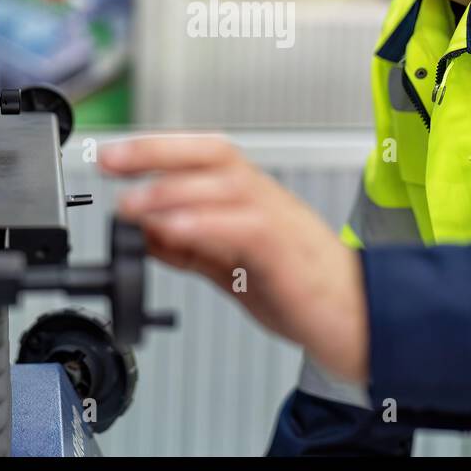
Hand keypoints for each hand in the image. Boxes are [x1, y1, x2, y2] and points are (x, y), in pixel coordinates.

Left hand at [99, 134, 368, 383]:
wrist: (360, 321)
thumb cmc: (305, 291)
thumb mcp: (234, 265)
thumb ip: (192, 247)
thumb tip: (145, 233)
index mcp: (253, 197)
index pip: (203, 155)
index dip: (157, 149)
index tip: (113, 157)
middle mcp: (266, 198)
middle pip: (211, 154)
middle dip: (156, 152)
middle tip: (109, 162)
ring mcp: (279, 220)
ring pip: (223, 184)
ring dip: (170, 190)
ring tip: (129, 204)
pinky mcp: (285, 250)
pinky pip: (242, 226)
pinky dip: (202, 224)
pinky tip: (170, 230)